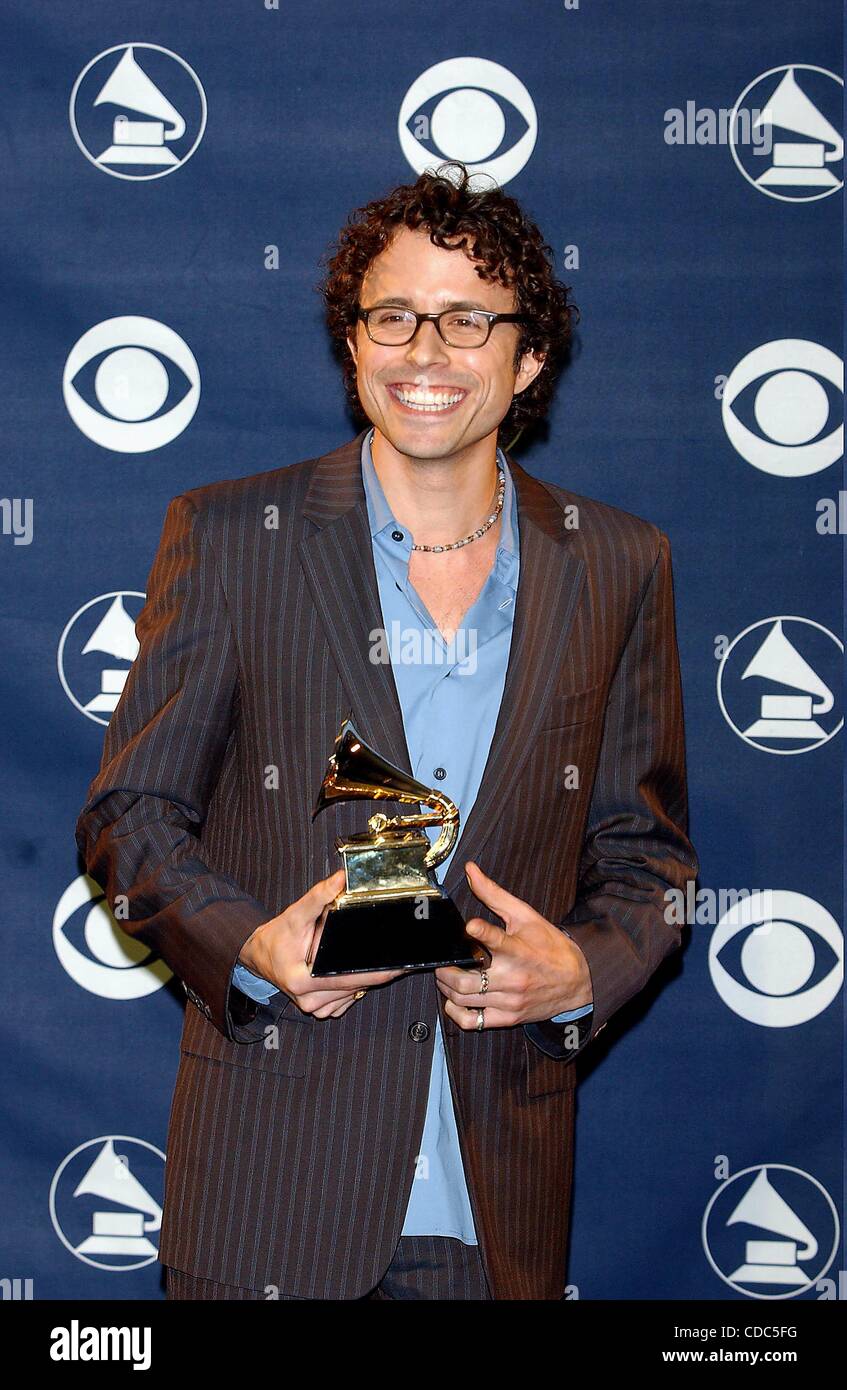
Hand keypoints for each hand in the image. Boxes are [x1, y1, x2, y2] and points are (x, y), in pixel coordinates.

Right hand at [238, 869, 403, 1018]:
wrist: (260, 955)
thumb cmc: (277, 936)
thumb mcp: (295, 913)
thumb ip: (318, 896)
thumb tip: (341, 879)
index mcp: (302, 980)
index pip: (350, 979)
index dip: (378, 972)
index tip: (400, 965)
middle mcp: (309, 999)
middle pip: (356, 987)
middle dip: (373, 969)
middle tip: (390, 950)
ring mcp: (314, 1007)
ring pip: (353, 994)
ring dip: (362, 977)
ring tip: (356, 954)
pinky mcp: (319, 1009)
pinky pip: (346, 1000)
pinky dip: (352, 985)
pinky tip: (348, 969)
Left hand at [435, 861, 592, 1030]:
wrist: (577, 981)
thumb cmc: (549, 946)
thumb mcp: (525, 916)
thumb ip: (494, 894)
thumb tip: (471, 870)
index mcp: (518, 950)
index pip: (496, 940)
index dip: (480, 932)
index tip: (471, 926)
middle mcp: (512, 978)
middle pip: (465, 980)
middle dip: (445, 970)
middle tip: (442, 961)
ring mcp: (509, 1001)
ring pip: (464, 999)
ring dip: (446, 987)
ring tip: (446, 976)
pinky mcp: (508, 1017)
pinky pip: (473, 1021)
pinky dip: (456, 1012)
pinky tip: (455, 1000)